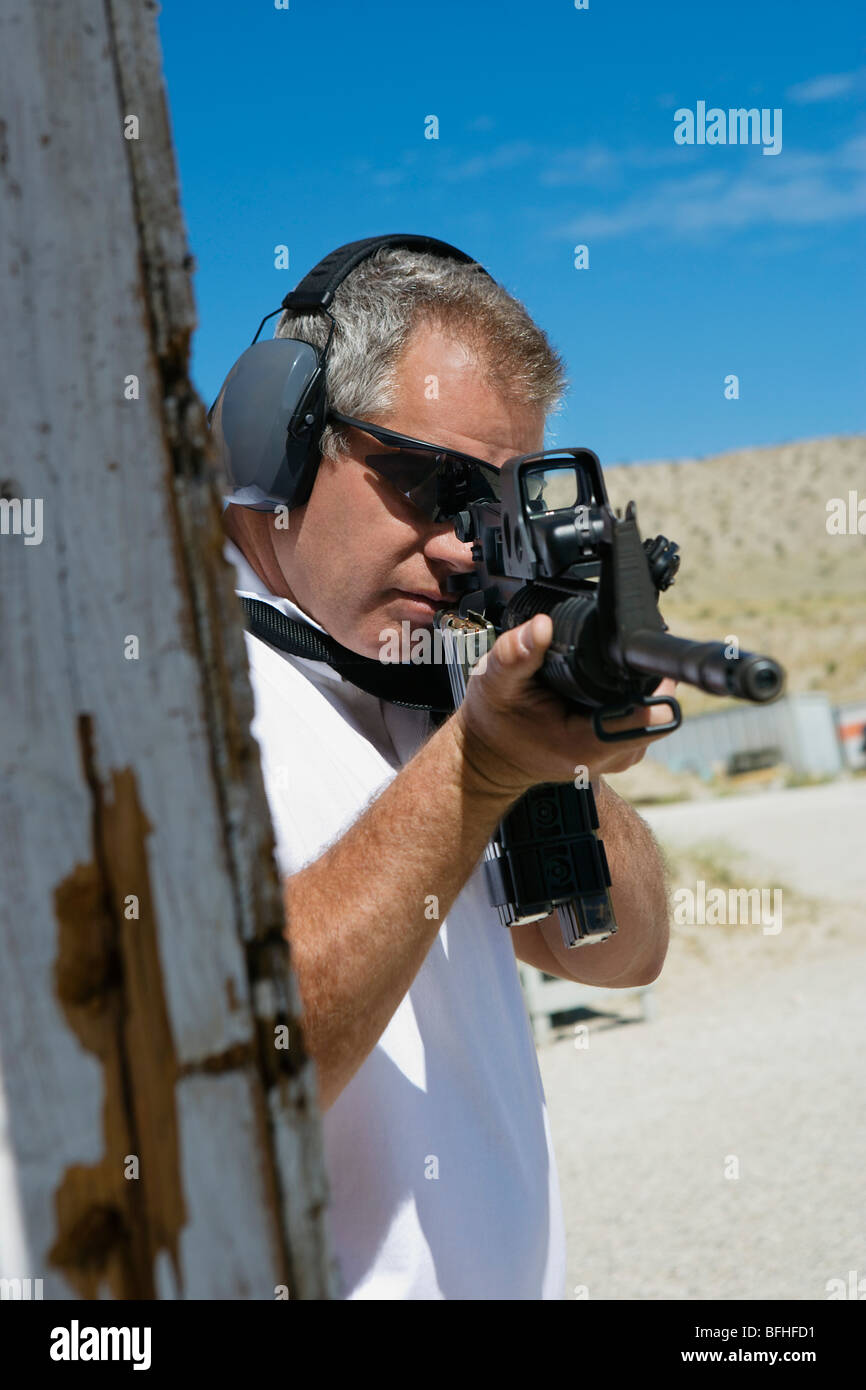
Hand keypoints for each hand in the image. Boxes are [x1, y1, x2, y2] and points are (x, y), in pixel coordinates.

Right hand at [452, 612, 678, 797]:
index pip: (653, 715)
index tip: (636, 654)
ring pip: (653, 711)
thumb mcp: (495, 682)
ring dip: (636, 687)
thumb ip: (516, 653)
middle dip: (641, 677)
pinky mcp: (619, 748)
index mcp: (587, 744)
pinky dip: (629, 698)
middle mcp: (611, 755)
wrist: (490, 755)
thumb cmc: (494, 723)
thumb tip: (541, 626)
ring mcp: (618, 754)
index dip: (654, 680)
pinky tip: (603, 687)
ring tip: (603, 672)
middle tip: (611, 655)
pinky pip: (642, 717)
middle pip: (657, 708)